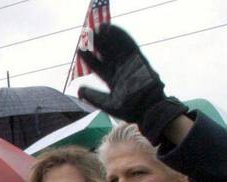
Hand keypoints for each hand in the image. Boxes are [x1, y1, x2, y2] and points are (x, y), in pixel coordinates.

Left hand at [76, 24, 187, 143]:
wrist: (148, 107)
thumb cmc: (129, 108)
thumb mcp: (107, 103)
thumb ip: (93, 96)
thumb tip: (78, 90)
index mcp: (111, 79)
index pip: (97, 66)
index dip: (88, 58)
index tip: (79, 50)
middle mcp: (119, 69)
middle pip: (106, 53)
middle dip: (97, 44)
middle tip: (87, 35)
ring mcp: (129, 63)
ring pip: (116, 46)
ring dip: (108, 36)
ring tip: (98, 29)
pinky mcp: (138, 58)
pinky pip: (129, 44)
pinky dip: (121, 36)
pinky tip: (112, 29)